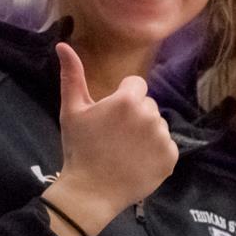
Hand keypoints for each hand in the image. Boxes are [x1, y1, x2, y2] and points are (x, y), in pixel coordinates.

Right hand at [45, 41, 178, 235]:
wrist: (91, 191)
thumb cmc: (79, 148)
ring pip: (157, 124)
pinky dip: (155, 151)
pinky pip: (166, 145)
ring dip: (146, 132)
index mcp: (128, 101)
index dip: (122, 99)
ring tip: (125, 150)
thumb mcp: (72, 110)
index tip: (109, 116)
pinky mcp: (172, 157)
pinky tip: (137, 161)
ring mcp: (163, 137)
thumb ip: (72, 76)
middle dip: (134, 115)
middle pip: (147, 105)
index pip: (135, 85)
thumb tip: (63, 45)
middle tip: (115, 136)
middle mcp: (150, 115)